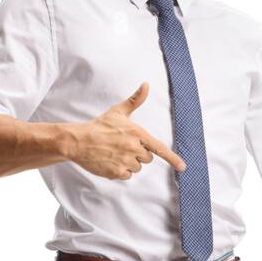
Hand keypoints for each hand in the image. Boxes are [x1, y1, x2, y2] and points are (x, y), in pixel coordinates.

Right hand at [68, 83, 185, 178]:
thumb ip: (135, 100)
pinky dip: (120, 171)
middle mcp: (133, 148)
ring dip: (129, 163)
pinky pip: (127, 176)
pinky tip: (110, 161)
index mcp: (136, 133)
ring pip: (137, 168)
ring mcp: (125, 161)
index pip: (159, 148)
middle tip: (122, 146)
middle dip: (138, 154)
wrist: (78, 141)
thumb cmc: (99, 126)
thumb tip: (146, 84)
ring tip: (115, 153)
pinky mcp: (117, 172)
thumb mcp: (118, 112)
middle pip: (147, 158)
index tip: (183, 167)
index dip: (173, 158)